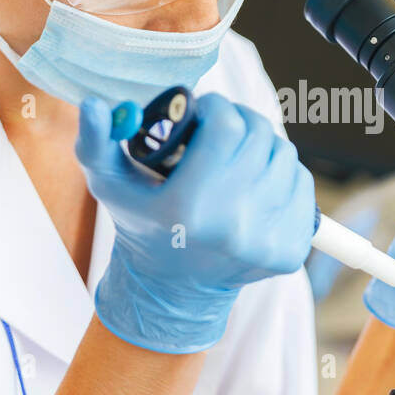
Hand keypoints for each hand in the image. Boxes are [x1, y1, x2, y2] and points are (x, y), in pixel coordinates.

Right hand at [77, 93, 315, 352]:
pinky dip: (283, 177)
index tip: (206, 112)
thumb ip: (96, 143)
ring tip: (238, 159)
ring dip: (264, 148)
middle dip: (241, 123)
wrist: (174, 289)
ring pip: (286, 156)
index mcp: (189, 206)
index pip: (227, 125)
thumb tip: (92, 105)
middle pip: (260, 136)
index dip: (217, 107)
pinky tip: (256, 185)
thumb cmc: (143, 226)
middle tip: (223, 131)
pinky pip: (302, 186)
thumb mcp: (110, 185)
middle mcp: (232, 225)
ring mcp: (265, 241)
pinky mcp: (289, 251)